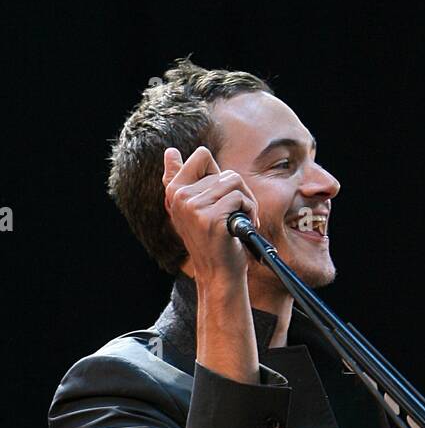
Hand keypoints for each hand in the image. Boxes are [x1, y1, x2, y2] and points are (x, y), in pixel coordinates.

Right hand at [162, 145, 259, 284]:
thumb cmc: (212, 242)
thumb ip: (181, 180)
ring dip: (247, 202)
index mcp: (174, 190)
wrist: (218, 275)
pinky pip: (239, 197)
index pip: (202, 155)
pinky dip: (250, 210)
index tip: (220, 198)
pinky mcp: (210, 219)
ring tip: (242, 221)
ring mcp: (194, 208)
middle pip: (224, 172)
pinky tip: (245, 226)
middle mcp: (180, 197)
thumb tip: (170, 152)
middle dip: (239, 192)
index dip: (220, 174)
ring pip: (234, 182)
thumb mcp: (192, 209)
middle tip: (238, 214)